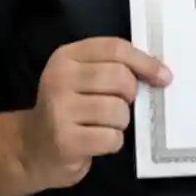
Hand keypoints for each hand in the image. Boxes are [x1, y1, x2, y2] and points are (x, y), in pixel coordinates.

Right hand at [19, 38, 171, 189]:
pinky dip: (113, 142)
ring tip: (103, 124)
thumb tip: (161, 74)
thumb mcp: (83, 78)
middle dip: (130, 95)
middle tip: (119, 104)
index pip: (115, 48)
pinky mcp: (66, 140)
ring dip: (120, 122)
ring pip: (118, 110)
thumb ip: (115, 67)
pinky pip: (112, 138)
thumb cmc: (69, 108)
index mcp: (66, 57)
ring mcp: (60, 110)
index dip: (144, 62)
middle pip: (120, 77)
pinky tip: (96, 140)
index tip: (163, 76)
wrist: (33, 147)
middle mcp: (59, 79)